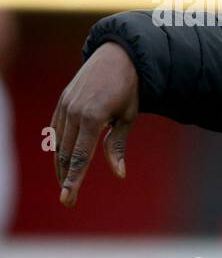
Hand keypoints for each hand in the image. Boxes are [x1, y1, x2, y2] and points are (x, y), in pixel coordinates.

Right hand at [50, 41, 138, 206]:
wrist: (118, 57)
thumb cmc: (129, 89)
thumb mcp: (128, 118)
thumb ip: (118, 146)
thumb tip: (119, 174)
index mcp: (93, 117)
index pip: (81, 157)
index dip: (74, 180)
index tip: (68, 199)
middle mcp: (74, 111)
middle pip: (66, 154)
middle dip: (66, 178)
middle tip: (68, 199)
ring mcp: (65, 105)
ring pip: (58, 143)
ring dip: (60, 164)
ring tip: (67, 182)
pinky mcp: (62, 101)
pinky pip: (56, 129)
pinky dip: (58, 146)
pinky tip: (62, 159)